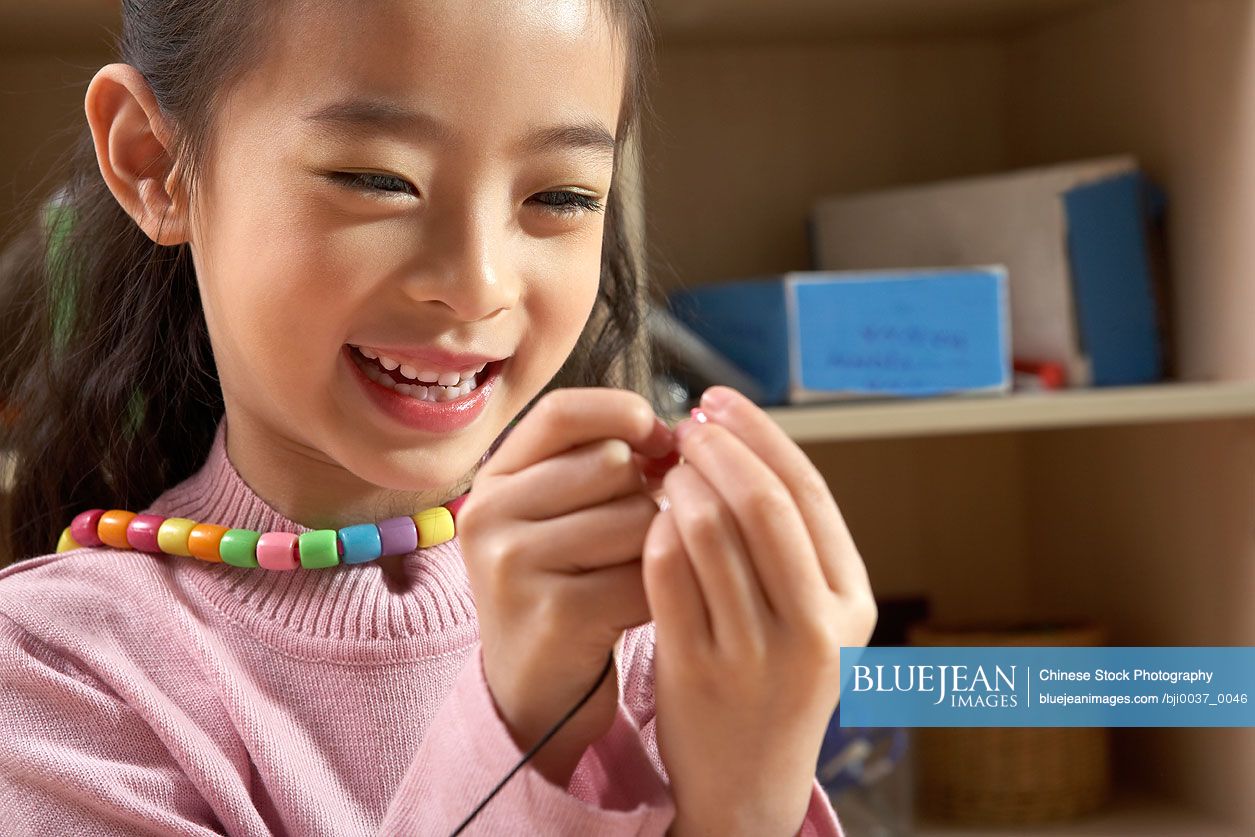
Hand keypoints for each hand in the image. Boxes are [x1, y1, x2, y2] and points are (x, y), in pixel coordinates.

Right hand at [457, 387, 675, 787]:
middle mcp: (488, 515)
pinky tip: (638, 608)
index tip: (659, 438)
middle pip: (611, 463)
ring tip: (630, 573)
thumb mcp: (558, 513)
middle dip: (644, 494)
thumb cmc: (566, 583)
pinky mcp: (553, 615)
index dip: (622, 412)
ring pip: (636, 517)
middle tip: (632, 535)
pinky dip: (659, 589)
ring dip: (657, 544)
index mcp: (493, 480)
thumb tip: (673, 435)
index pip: (562, 412)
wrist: (535, 689)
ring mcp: (513, 566)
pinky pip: (644, 574)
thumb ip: (598, 461)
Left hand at [641, 386, 876, 835]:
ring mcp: (755, 653)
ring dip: (679, 483)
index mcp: (852, 603)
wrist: (747, 783)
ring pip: (708, 531)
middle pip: (762, 503)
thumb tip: (739, 438)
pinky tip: (649, 517)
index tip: (718, 401)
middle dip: (716, 448)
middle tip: (685, 425)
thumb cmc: (773, 678)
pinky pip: (666, 573)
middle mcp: (815, 628)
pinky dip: (654, 530)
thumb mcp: (811, 617)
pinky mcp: (697, 671)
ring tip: (665, 468)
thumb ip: (792, 542)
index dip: (759, 435)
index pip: (808, 492)